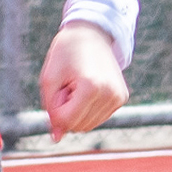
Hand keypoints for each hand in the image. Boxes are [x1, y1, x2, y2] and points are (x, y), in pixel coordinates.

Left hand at [38, 21, 129, 140]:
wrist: (91, 34)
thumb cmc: (66, 53)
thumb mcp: (49, 78)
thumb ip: (50, 109)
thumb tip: (56, 138)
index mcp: (92, 87)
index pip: (66, 120)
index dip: (55, 108)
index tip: (59, 87)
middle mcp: (110, 95)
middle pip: (77, 126)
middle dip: (66, 110)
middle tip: (68, 84)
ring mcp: (118, 98)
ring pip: (87, 125)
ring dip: (76, 110)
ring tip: (78, 85)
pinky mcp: (122, 98)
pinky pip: (97, 118)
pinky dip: (87, 108)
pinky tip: (88, 88)